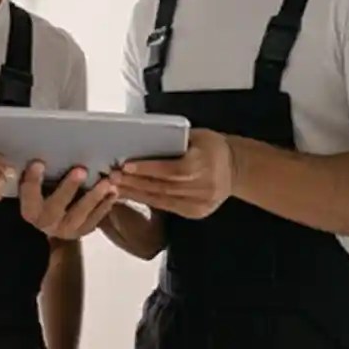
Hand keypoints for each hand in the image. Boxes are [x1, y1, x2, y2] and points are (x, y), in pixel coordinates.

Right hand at [20, 162, 118, 238]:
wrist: (53, 220)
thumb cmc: (42, 194)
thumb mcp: (35, 186)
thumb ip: (32, 175)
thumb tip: (24, 158)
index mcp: (31, 210)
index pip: (28, 195)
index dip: (32, 180)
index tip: (38, 163)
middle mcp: (46, 223)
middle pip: (55, 207)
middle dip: (68, 188)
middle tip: (81, 170)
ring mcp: (65, 230)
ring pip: (79, 216)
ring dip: (94, 198)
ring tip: (106, 182)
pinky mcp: (82, 231)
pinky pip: (94, 220)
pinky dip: (105, 206)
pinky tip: (113, 192)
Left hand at [109, 128, 234, 218]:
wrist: (236, 169)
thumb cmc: (213, 147)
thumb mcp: (198, 135)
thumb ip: (173, 140)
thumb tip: (141, 141)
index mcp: (205, 163)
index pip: (173, 170)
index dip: (148, 169)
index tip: (126, 165)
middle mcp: (203, 186)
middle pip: (163, 187)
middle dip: (135, 182)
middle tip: (112, 177)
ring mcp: (200, 203)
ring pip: (162, 200)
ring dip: (136, 193)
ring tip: (116, 187)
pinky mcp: (195, 212)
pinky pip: (166, 207)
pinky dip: (147, 200)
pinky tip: (131, 195)